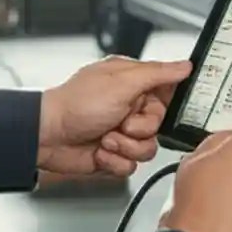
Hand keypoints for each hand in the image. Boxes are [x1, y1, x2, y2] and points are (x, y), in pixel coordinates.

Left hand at [38, 57, 191, 176]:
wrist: (46, 136)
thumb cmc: (75, 104)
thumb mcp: (121, 82)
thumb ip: (157, 74)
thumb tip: (185, 65)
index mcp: (132, 83)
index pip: (167, 93)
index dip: (167, 104)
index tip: (155, 107)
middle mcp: (128, 106)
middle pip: (159, 125)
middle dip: (140, 129)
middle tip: (121, 122)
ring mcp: (121, 132)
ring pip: (148, 149)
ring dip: (126, 147)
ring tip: (106, 139)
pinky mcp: (113, 155)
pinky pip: (131, 166)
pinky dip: (114, 162)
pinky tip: (99, 152)